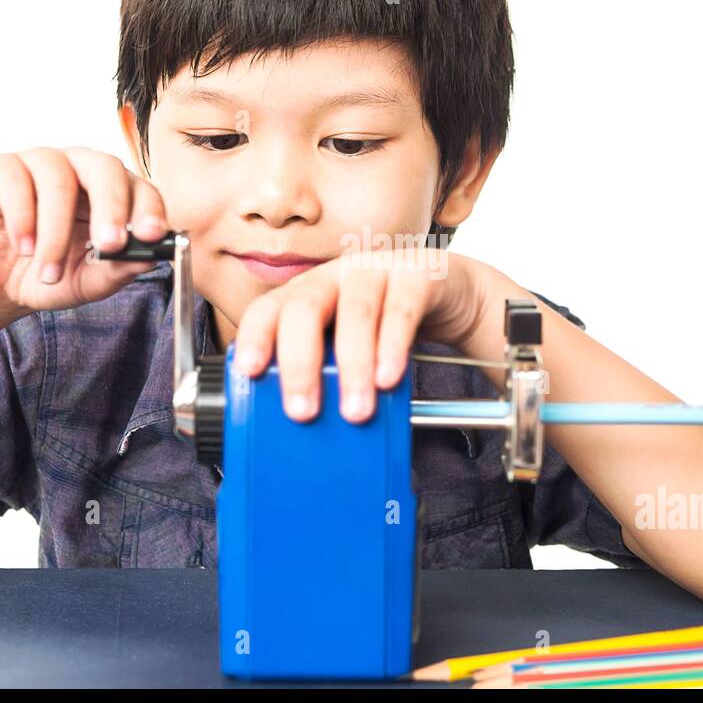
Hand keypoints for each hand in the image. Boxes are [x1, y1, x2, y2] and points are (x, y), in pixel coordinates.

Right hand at [0, 146, 166, 326]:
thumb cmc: (51, 275)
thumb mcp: (90, 281)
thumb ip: (120, 268)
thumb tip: (151, 258)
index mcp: (112, 191)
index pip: (140, 187)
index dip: (149, 208)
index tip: (152, 235)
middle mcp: (79, 168)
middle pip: (104, 167)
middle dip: (111, 207)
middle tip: (110, 244)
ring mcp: (40, 163)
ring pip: (58, 178)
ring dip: (56, 231)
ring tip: (49, 272)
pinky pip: (14, 180)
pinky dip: (21, 218)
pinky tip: (24, 247)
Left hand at [231, 248, 491, 423]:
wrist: (453, 292)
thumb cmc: (388, 324)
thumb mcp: (349, 345)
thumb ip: (325, 373)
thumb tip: (299, 432)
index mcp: (309, 292)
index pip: (269, 308)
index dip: (255, 336)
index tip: (250, 372)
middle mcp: (337, 276)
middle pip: (305, 307)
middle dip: (300, 363)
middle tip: (302, 412)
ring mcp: (377, 270)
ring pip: (356, 311)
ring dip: (353, 365)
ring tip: (356, 411)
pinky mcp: (419, 276)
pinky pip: (403, 309)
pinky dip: (393, 347)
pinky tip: (389, 378)